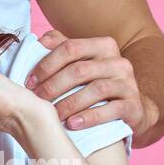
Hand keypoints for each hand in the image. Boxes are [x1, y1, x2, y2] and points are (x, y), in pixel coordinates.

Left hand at [25, 30, 145, 131]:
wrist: (131, 109)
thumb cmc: (97, 83)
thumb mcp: (82, 63)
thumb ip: (62, 47)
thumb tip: (39, 40)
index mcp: (103, 46)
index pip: (70, 48)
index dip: (46, 64)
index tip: (29, 82)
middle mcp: (118, 62)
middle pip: (80, 69)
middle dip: (53, 85)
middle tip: (37, 100)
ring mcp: (128, 84)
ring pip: (96, 89)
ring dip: (69, 103)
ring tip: (53, 114)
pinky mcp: (134, 106)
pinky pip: (111, 110)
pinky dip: (89, 117)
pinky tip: (72, 124)